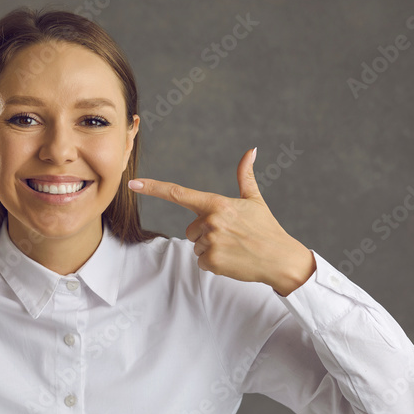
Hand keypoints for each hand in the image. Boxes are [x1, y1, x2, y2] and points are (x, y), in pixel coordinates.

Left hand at [128, 148, 315, 295]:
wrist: (280, 259)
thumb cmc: (266, 228)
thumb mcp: (254, 200)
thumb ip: (245, 176)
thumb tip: (251, 151)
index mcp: (217, 203)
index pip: (178, 193)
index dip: (153, 188)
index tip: (133, 183)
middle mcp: (210, 221)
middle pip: (190, 229)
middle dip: (204, 234)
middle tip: (230, 236)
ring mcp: (210, 241)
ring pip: (195, 246)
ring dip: (210, 249)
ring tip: (233, 248)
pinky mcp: (211, 261)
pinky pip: (201, 261)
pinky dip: (214, 263)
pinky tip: (232, 259)